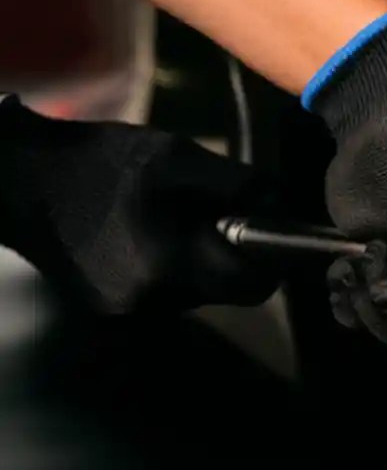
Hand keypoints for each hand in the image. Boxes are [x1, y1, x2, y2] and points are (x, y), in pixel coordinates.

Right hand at [0, 97, 277, 313]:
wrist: (19, 181)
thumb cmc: (102, 164)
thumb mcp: (180, 158)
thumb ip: (238, 184)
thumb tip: (278, 203)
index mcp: (173, 266)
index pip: (253, 286)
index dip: (271, 262)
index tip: (271, 234)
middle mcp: (153, 301)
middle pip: (224, 290)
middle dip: (231, 256)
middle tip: (218, 216)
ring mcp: (126, 310)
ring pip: (193, 291)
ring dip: (198, 261)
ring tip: (174, 219)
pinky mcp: (107, 307)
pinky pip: (161, 292)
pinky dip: (167, 267)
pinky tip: (145, 233)